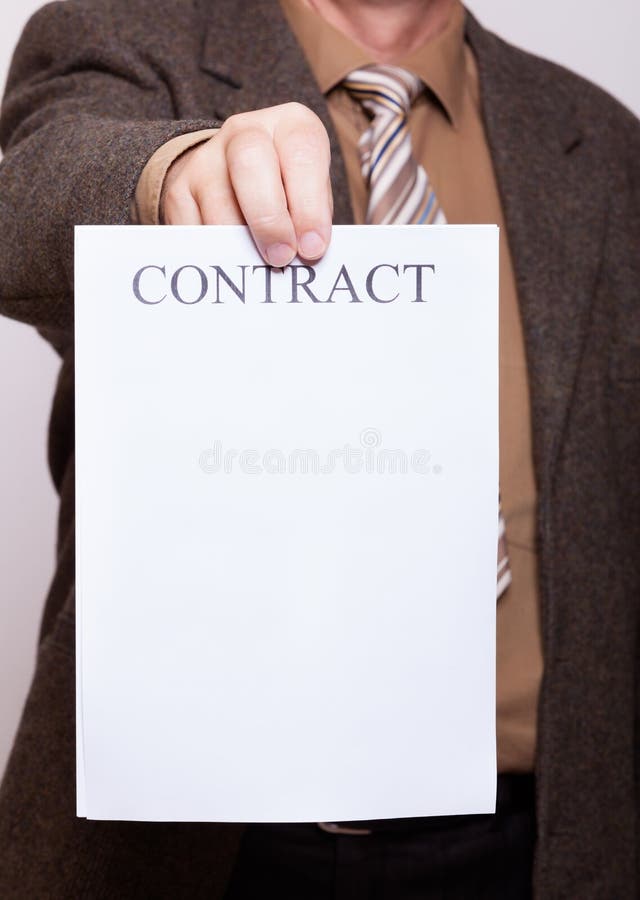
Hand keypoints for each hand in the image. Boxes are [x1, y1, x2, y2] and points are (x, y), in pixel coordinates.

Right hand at [161, 103, 332, 266]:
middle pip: (250, 163)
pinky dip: (212, 253)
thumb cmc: (288, 193)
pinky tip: (230, 262)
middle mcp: (245, 132)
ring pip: (218, 204)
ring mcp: (206, 158)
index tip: (313, 247)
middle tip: (281, 257)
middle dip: (269, 218)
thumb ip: (311, 221)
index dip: (310, 204)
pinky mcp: (178, 190)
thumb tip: (304, 256)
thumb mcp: (311, 197)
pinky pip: (192, 229)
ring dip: (240, 243)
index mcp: (290, 126)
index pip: (302, 152)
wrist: (234, 180)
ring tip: (256, 264)